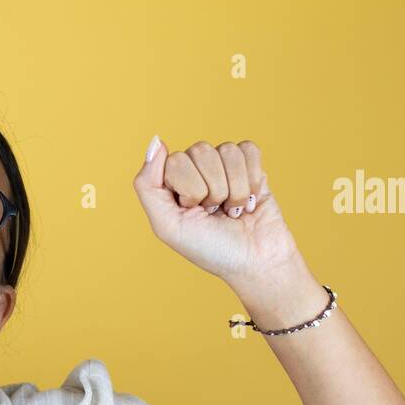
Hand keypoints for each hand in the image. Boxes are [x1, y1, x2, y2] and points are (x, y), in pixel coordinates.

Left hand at [132, 136, 300, 288]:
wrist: (256, 262)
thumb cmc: (210, 249)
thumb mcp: (168, 225)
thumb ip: (148, 184)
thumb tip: (155, 141)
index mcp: (170, 182)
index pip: (175, 160)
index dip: (189, 188)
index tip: (193, 211)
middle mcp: (195, 170)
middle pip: (201, 150)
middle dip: (212, 189)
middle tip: (214, 213)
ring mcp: (223, 167)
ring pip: (226, 151)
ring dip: (234, 189)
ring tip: (232, 210)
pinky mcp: (251, 166)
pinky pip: (248, 149)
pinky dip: (251, 179)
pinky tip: (249, 200)